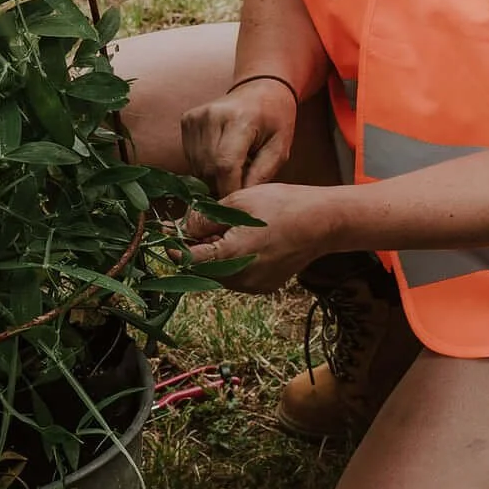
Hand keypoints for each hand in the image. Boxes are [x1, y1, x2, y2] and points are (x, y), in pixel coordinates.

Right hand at [181, 79, 297, 196]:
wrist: (260, 89)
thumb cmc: (275, 120)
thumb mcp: (279, 149)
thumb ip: (261, 176)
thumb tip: (239, 201)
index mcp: (239, 119)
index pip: (225, 165)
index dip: (230, 190)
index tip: (240, 206)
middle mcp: (211, 115)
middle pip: (208, 169)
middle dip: (223, 185)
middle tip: (241, 185)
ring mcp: (195, 116)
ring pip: (197, 167)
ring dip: (213, 177)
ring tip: (234, 169)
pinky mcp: (187, 120)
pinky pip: (191, 158)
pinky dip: (205, 166)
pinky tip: (222, 158)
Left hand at [183, 183, 341, 292]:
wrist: (324, 222)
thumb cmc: (283, 204)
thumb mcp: (238, 202)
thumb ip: (205, 218)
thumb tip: (183, 227)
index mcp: (232, 256)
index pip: (189, 260)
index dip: (174, 247)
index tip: (164, 234)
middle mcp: (242, 279)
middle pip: (202, 270)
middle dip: (194, 249)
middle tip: (194, 225)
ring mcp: (255, 286)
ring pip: (219, 274)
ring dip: (212, 255)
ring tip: (222, 229)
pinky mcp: (266, 286)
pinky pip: (237, 277)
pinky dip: (231, 261)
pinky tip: (240, 240)